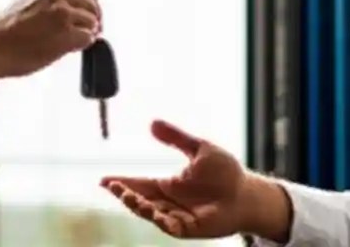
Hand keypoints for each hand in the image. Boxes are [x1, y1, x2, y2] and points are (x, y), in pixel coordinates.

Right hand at [0, 0, 100, 77]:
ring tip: (68, 44)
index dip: (91, 9)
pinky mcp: (66, 33)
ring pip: (93, 24)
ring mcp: (63, 12)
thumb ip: (54, 0)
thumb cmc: (6, 30)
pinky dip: (82, 46)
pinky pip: (88, 39)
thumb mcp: (31, 0)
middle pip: (93, 7)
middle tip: (89, 35)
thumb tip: (79, 13)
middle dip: (94, 22)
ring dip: (86, 35)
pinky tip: (67, 49)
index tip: (89, 20)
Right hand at [101, 120, 288, 240]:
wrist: (246, 192)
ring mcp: (177, 216)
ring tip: (130, 197)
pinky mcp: (190, 227)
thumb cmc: (225, 172)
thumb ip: (176, 137)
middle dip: (124, 195)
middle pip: (139, 200)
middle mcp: (168, 202)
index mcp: (167, 185)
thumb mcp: (199, 149)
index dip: (121, 183)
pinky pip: (171, 226)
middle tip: (113, 186)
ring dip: (139, 206)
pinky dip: (162, 221)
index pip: (138, 183)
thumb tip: (152, 122)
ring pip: (151, 214)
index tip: (103, 180)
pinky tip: (157, 215)